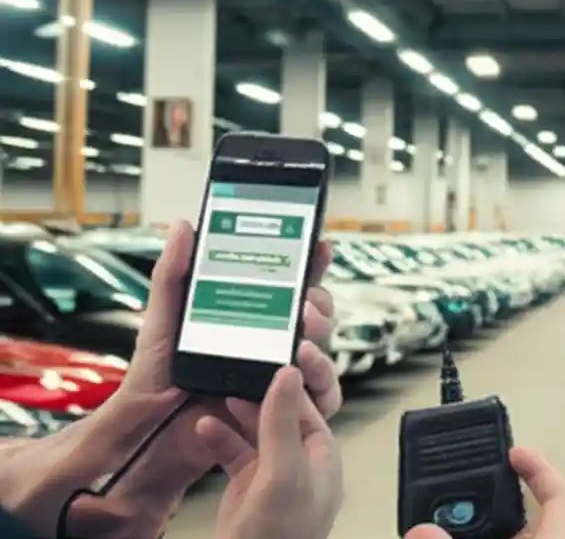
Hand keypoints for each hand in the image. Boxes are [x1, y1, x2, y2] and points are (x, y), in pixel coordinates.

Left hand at [0, 221, 341, 536]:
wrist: (147, 427)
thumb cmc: (156, 374)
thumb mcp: (164, 318)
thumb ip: (174, 273)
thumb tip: (183, 227)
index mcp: (254, 320)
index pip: (294, 288)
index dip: (312, 267)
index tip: (316, 246)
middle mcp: (274, 347)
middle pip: (319, 321)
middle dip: (320, 306)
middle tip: (304, 302)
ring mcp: (281, 381)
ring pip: (326, 360)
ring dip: (323, 346)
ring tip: (300, 341)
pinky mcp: (283, 414)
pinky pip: (318, 402)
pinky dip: (315, 388)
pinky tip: (290, 377)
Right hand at [195, 367, 342, 538]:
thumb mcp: (282, 474)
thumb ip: (282, 423)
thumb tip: (289, 377)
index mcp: (322, 460)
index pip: (311, 408)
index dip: (293, 381)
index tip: (278, 354)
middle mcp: (301, 467)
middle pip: (283, 416)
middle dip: (261, 393)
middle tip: (241, 370)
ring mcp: (273, 480)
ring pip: (257, 433)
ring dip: (238, 413)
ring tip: (220, 393)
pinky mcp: (247, 492)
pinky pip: (235, 456)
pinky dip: (220, 440)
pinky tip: (204, 427)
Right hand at [406, 447, 564, 538]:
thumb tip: (422, 531)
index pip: (563, 498)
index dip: (542, 468)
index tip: (517, 450)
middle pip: (528, 515)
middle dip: (497, 495)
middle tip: (474, 475)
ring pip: (509, 533)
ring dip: (479, 522)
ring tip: (452, 509)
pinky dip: (476, 537)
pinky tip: (450, 535)